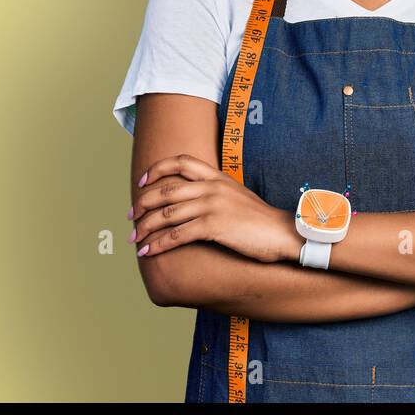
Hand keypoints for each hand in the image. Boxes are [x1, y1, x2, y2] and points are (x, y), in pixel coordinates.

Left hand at [130, 153, 299, 262]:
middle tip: (131, 216)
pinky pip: (178, 235)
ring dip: (146, 228)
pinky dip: (159, 244)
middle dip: (143, 204)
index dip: (157, 169)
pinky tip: (149, 252)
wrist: (283, 233)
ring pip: (167, 214)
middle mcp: (212, 187)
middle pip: (166, 190)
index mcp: (217, 177)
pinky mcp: (214, 226)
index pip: (181, 162)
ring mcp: (212, 206)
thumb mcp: (236, 196)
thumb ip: (214, 193)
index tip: (142, 183)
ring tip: (134, 239)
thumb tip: (191, 202)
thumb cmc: (259, 220)